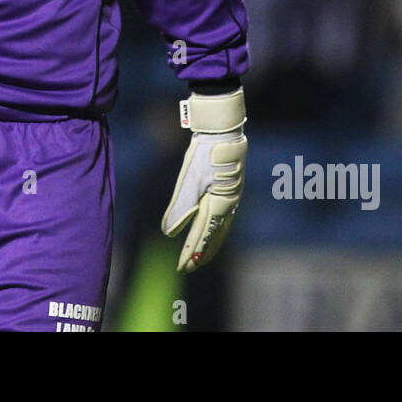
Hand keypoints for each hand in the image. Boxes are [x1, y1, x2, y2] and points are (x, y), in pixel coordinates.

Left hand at [161, 88, 247, 273]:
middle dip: (200, 254)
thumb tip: (169, 233)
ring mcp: (232, 199)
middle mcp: (228, 207)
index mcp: (218, 207)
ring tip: (200, 256)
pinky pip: (224, 218)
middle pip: (214, 238)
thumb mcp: (188, 182)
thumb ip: (179, 209)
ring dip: (209, 244)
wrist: (223, 132)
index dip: (192, 254)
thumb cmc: (205, 156)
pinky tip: (212, 230)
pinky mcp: (231, 190)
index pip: (202, 238)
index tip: (182, 268)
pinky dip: (216, 230)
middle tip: (187, 268)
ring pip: (220, 229)